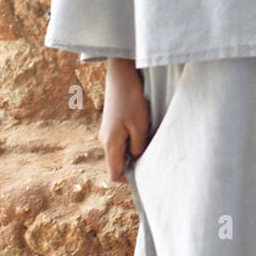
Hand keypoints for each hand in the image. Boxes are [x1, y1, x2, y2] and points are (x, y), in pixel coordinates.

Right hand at [100, 57, 148, 182]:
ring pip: (119, 151)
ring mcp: (106, 132)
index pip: (114, 173)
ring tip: (147, 138)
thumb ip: (138, 148)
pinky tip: (142, 129)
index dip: (128, 178)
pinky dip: (130, 140)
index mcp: (110, 144)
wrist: (121, 77)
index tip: (145, 174)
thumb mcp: (140, 127)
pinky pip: (120, 140)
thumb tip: (136, 160)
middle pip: (117, 163)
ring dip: (133, 150)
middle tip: (150, 155)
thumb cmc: (132, 101)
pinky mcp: (111, 124)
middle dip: (133, 163)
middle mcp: (104, 141)